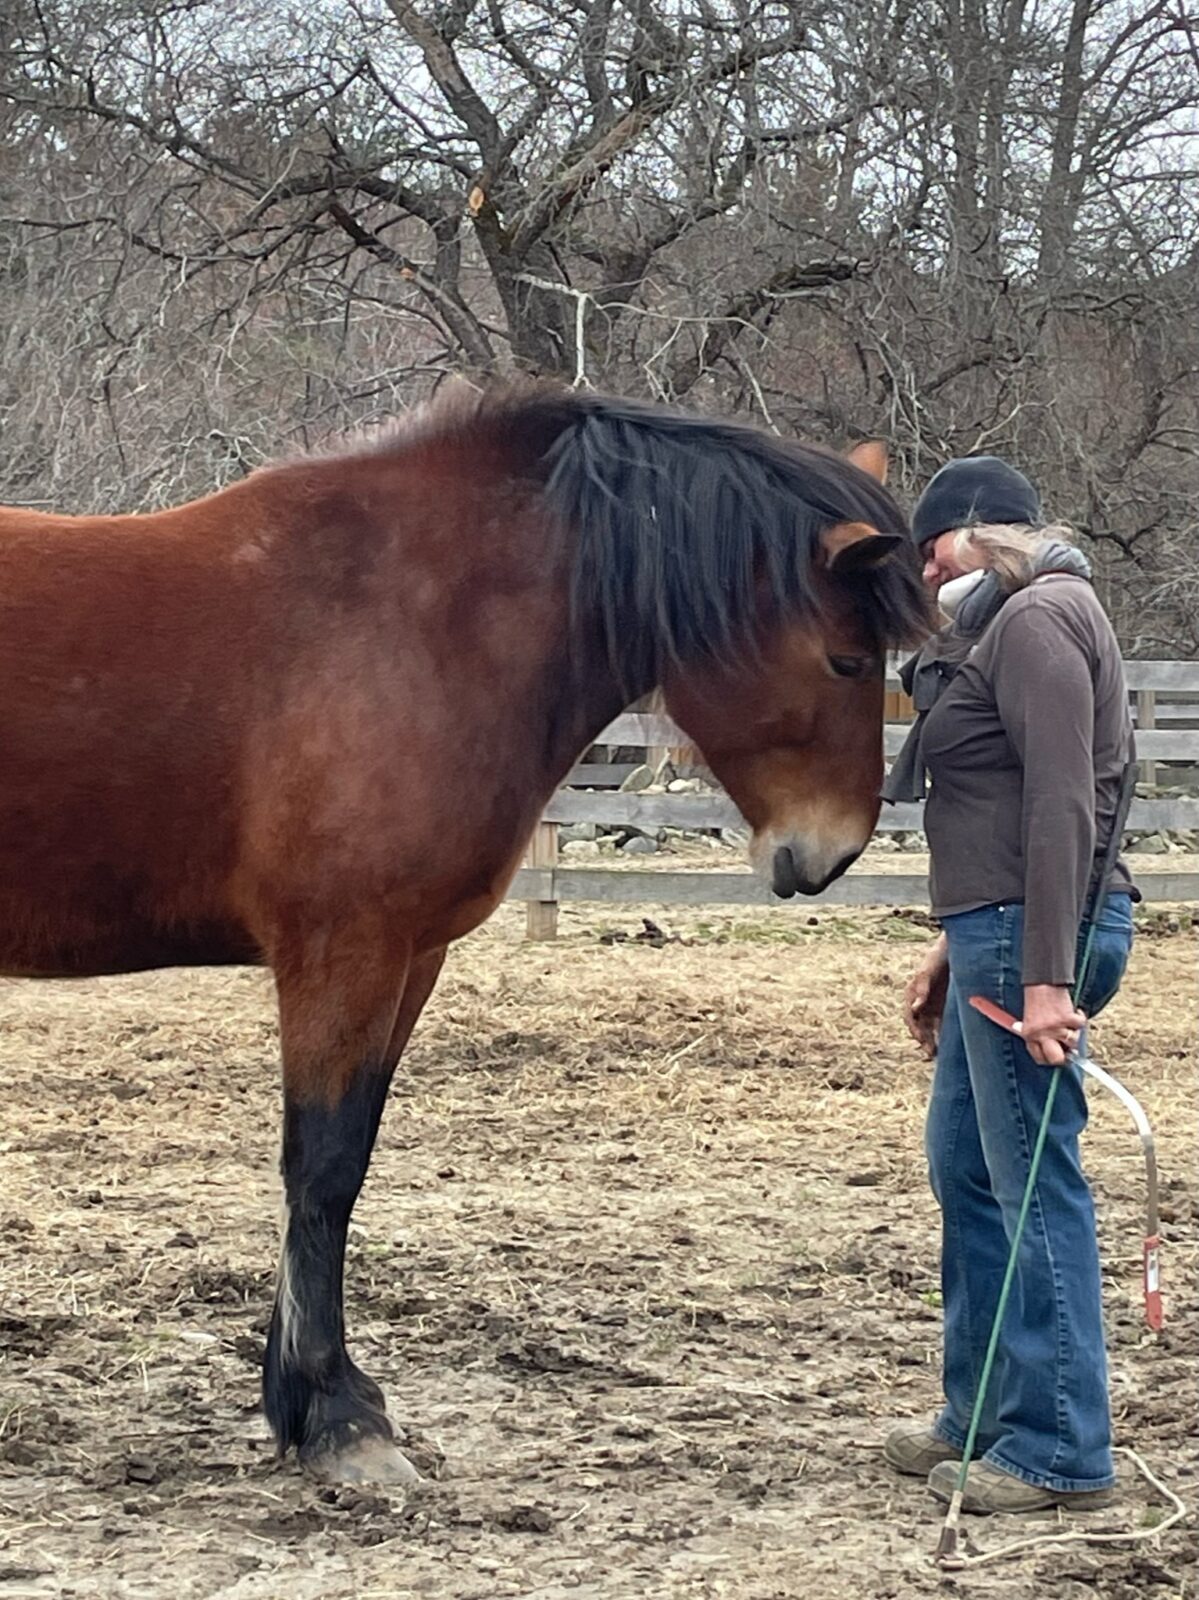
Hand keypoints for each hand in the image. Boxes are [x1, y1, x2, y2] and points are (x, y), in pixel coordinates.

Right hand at [905, 933, 948, 1058]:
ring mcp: (932, 1006)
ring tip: (937, 1054)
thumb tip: (915, 1008)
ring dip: (932, 1041)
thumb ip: (921, 988)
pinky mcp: (944, 1008)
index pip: (909, 1017)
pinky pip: (942, 1025)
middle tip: (930, 1052)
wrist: (952, 951)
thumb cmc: (936, 959)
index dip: (914, 1029)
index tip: (920, 1039)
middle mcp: (920, 1003)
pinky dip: (944, 1035)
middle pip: (919, 1026)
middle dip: (923, 1040)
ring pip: (930, 1029)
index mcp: (911, 994)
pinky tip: (950, 1045)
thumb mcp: (927, 971)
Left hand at [1014, 985, 1086, 1065]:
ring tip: (1069, 1023)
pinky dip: (1080, 1017)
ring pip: (1073, 1042)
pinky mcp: (1067, 1018)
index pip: (1040, 1058)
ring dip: (1075, 1033)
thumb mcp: (1030, 1020)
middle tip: (1068, 1050)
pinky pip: (1080, 1026)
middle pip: (1056, 1059)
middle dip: (1065, 1057)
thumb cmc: (1036, 1000)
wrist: (1042, 981)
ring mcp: (1055, 1027)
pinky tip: (1075, 1011)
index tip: (1057, 1055)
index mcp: (1029, 1035)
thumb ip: (1036, 1036)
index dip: (1050, 1059)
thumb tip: (1051, 1052)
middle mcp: (1041, 1034)